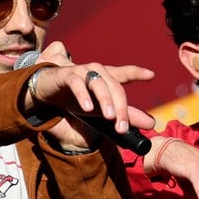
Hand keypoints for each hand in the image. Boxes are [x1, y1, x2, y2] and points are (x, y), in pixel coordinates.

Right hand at [22, 41, 155, 150]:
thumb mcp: (101, 110)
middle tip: (122, 127)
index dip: (136, 73)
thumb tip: (152, 124)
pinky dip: (83, 95)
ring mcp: (81, 71)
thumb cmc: (76, 98)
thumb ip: (126, 115)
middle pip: (114, 87)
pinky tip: (88, 108)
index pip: (124, 74)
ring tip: (110, 116)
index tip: (151, 75)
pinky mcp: (66, 75)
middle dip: (120, 107)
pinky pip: (76, 83)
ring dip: (105, 100)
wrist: (46, 91)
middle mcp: (96, 72)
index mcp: (106, 78)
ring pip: (98, 83)